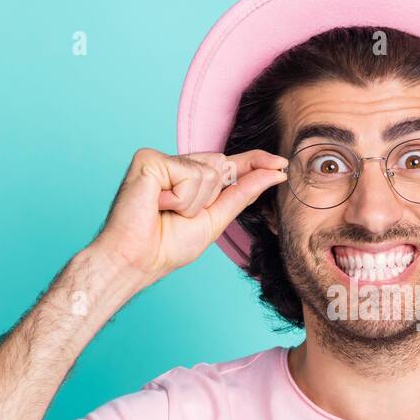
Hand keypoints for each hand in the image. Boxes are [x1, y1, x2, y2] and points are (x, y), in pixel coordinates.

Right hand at [90, 147, 285, 291]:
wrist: (136, 260)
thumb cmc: (167, 246)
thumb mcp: (215, 219)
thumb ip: (242, 193)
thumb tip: (275, 172)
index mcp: (190, 178)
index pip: (229, 165)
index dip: (256, 162)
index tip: (283, 163)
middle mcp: (176, 164)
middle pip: (222, 166)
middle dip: (210, 198)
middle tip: (180, 216)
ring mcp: (162, 159)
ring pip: (208, 171)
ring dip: (193, 203)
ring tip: (166, 212)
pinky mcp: (149, 159)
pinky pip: (189, 174)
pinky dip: (179, 198)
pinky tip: (157, 205)